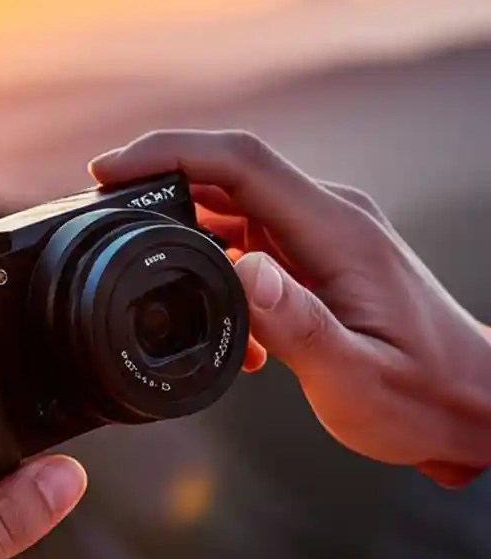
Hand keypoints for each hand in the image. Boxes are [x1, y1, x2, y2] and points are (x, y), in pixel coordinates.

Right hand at [90, 130, 490, 487]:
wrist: (471, 404)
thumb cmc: (420, 396)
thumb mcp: (354, 376)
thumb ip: (296, 323)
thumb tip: (241, 269)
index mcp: (336, 231)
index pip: (240, 162)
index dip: (168, 154)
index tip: (108, 170)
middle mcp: (328, 216)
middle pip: (225, 172)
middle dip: (157, 185)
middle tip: (104, 218)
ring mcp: (321, 230)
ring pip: (230, 203)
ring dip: (184, 233)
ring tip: (161, 283)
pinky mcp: (314, 250)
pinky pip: (247, 234)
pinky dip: (213, 261)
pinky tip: (219, 314)